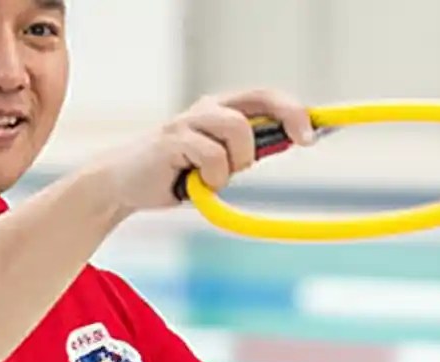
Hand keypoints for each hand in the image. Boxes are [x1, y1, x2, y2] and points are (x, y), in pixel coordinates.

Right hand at [91, 89, 315, 212]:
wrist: (124, 184)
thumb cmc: (176, 173)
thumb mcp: (219, 163)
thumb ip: (247, 151)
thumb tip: (287, 141)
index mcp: (221, 110)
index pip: (265, 98)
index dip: (294, 110)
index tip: (314, 134)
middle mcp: (208, 108)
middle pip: (259, 100)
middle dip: (289, 116)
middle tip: (303, 141)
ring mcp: (189, 121)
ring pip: (238, 129)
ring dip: (238, 161)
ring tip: (215, 179)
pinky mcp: (172, 140)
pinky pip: (213, 157)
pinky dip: (212, 178)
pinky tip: (192, 185)